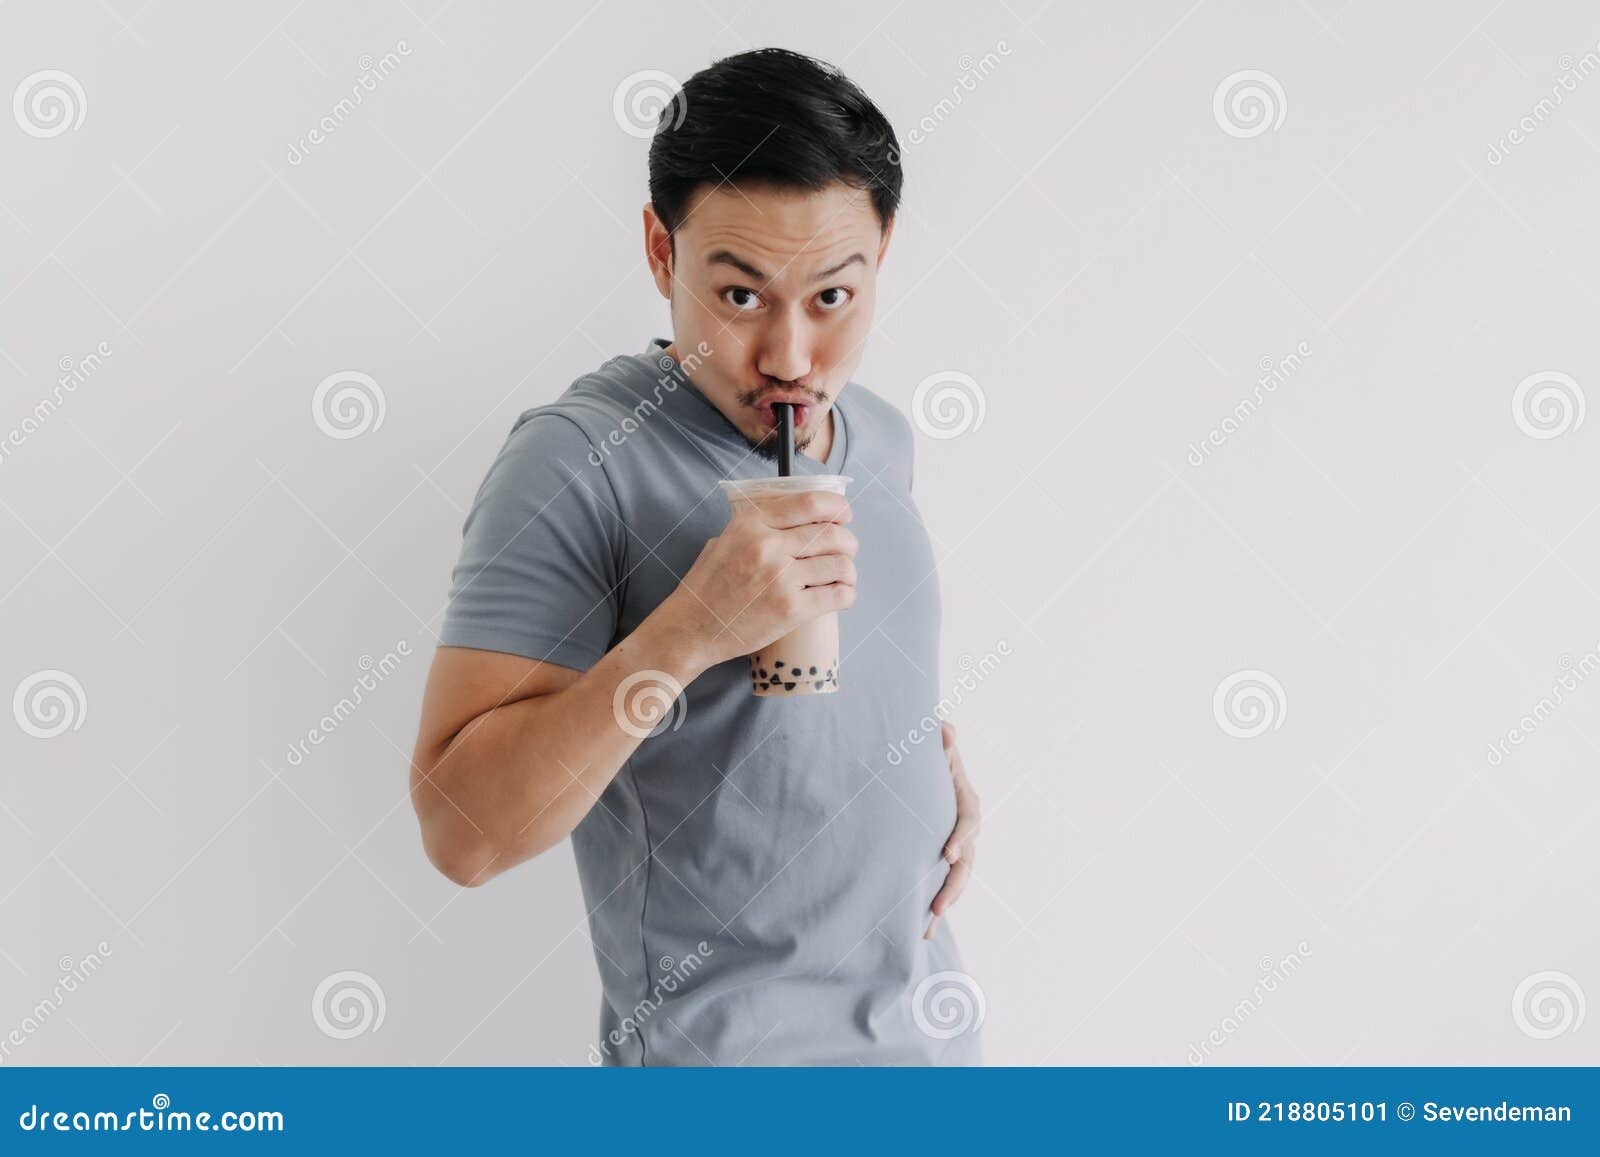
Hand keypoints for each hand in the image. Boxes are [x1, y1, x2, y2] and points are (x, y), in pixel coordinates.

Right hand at [662, 489, 857, 668]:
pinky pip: (837, 595)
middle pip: (831, 535)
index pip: (810, 503)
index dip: (837, 507)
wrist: (691, 628)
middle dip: (848, 542)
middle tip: (847, 551)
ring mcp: (781, 579)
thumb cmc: (708, 586)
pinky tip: (841, 595)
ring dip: (849, 570)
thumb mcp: (725, 540)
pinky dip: (847, 594)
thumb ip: (760, 528)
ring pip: (840, 565)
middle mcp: (768, 546)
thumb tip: (800, 520)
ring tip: (844, 576)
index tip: (845, 515)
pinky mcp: (790, 610)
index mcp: (753, 524)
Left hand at [925, 721, 978, 939]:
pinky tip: (920, 932)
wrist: (917, 767)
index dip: (962, 838)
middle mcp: (964, 827)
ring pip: (957, 878)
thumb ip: (940, 736)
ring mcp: (955, 846)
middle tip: (938, 905)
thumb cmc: (927, 753)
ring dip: (945, 901)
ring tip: (928, 924)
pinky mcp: (940, 859)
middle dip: (954, 884)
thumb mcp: (933, 741)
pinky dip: (933, 906)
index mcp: (965, 799)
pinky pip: (941, 883)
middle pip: (967, 861)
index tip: (949, 855)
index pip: (970, 820)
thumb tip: (945, 733)